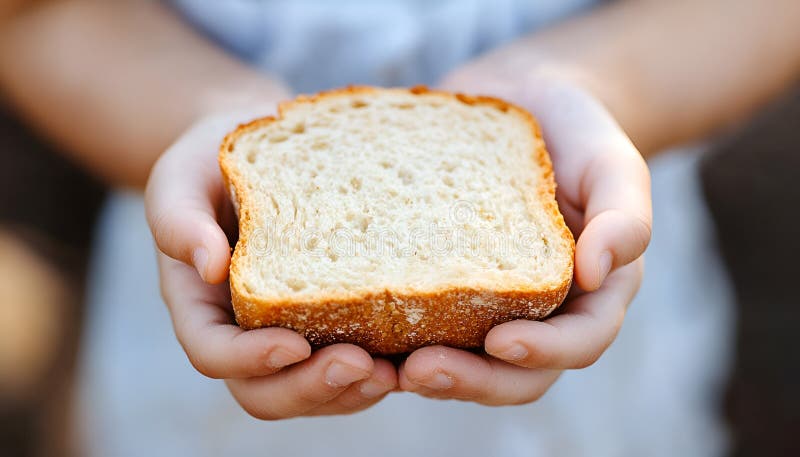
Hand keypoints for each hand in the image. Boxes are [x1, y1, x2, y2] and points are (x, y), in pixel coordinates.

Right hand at [145, 110, 397, 419]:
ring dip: (350, 392)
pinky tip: (411, 352)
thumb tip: (210, 268)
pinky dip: (373, 370)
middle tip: (360, 366)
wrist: (254, 160)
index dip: (250, 359)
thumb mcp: (180, 180)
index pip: (213, 352)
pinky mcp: (327, 325)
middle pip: (266, 392)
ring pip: (311, 391)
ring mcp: (285, 335)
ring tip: (394, 371)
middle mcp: (242, 334)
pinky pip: (346, 366)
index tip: (293, 345)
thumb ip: (180, 222)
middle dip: (312, 388)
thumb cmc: (210, 167)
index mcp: (200, 307)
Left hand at [397, 66, 650, 404]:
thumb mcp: (612, 164)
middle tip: (420, 371)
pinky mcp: (442, 285)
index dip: (544, 352)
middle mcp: (538, 313)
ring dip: (423, 371)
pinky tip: (350, 329)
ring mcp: (487, 304)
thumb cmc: (577, 134)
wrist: (526, 99)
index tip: (502, 341)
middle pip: (513, 373)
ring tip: (379, 365)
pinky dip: (389, 335)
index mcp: (589, 296)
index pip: (577, 343)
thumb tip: (598, 273)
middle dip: (470, 380)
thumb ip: (624, 216)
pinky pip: (420, 321)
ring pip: (461, 359)